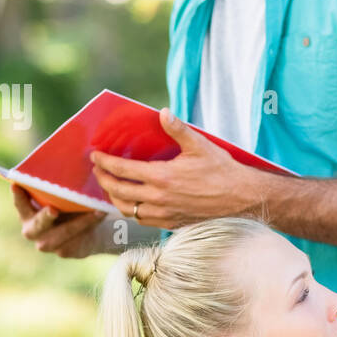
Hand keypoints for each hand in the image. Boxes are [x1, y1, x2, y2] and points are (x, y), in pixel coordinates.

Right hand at [12, 184, 105, 257]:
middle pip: (38, 224)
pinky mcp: (64, 251)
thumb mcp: (60, 198)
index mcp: (26, 214)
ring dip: (80, 221)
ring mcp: (47, 244)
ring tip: (95, 210)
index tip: (16, 186)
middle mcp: (32, 230)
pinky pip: (77, 239)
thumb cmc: (67, 208)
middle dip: (45, 216)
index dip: (18, 196)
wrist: (86, 231)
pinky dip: (90, 225)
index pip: (20, 204)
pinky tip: (99, 215)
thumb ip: (55, 190)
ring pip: (64, 232)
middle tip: (53, 210)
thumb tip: (64, 168)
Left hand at [90, 108, 262, 229]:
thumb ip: (178, 129)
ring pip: (126, 209)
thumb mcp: (200, 145)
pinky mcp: (171, 223)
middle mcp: (158, 198)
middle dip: (103, 179)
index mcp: (162, 177)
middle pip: (118, 191)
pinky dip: (130, 211)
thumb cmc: (222, 171)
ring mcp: (164, 213)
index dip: (104, 162)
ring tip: (110, 186)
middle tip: (98, 170)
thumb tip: (163, 112)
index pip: (122, 170)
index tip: (95, 155)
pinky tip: (131, 203)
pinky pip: (141, 220)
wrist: (241, 199)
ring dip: (113, 198)